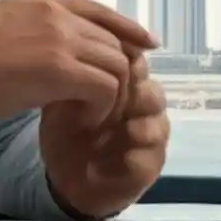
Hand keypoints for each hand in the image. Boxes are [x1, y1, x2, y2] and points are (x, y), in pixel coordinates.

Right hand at [0, 0, 156, 126]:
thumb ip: (30, 34)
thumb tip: (43, 58)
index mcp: (39, 1)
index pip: (98, 10)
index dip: (127, 28)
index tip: (146, 44)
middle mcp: (56, 13)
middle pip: (113, 40)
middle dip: (120, 71)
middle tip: (108, 101)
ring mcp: (60, 38)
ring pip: (116, 64)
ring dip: (111, 94)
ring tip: (91, 115)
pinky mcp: (60, 68)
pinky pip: (105, 87)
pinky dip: (101, 107)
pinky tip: (82, 119)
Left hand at [40, 50, 169, 219]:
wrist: (63, 174)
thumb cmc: (67, 131)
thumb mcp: (64, 97)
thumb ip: (76, 73)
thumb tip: (77, 45)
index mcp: (127, 87)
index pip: (138, 65)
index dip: (125, 63)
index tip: (100, 65)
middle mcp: (144, 109)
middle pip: (153, 91)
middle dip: (133, 93)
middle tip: (109, 98)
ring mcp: (150, 139)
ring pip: (158, 124)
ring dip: (135, 125)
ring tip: (113, 129)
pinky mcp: (149, 168)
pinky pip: (148, 159)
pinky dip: (130, 157)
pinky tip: (107, 159)